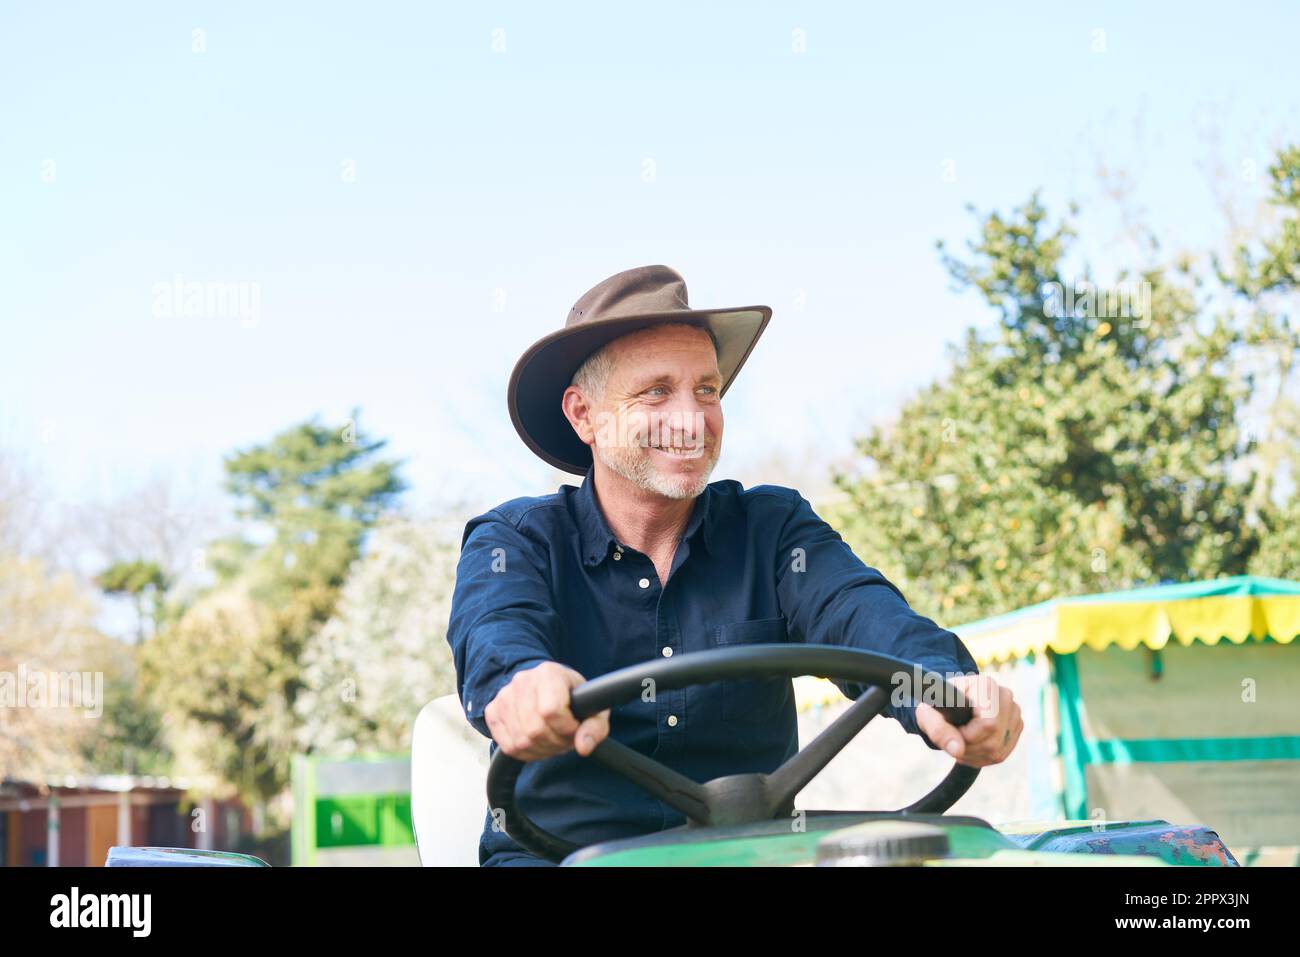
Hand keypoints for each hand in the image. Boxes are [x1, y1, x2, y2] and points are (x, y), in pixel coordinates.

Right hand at [484, 661, 610, 760]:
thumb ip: (594, 727)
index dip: (566, 728)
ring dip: (541, 750)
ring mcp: (504, 696)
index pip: (552, 710)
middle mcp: (522, 680)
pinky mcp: (493, 712)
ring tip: (552, 740)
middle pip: (535, 729)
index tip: (574, 728)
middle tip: (564, 738)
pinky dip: (525, 753)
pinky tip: (537, 743)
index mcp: (549, 673)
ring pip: (521, 741)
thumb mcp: (593, 709)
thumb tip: (583, 747)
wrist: (545, 689)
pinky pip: (507, 746)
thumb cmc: (573, 699)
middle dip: (555, 742)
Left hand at [915, 673, 1020, 767]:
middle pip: (993, 741)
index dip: (968, 736)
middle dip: (968, 748)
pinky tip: (969, 747)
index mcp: (985, 685)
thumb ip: (938, 730)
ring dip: (973, 755)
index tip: (952, 730)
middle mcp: (1005, 696)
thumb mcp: (927, 714)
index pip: (988, 724)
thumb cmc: (937, 706)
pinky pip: (1002, 754)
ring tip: (958, 743)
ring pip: (998, 751)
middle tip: (952, 739)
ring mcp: (1014, 711)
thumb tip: (957, 750)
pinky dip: (982, 757)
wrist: (947, 703)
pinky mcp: (1016, 726)